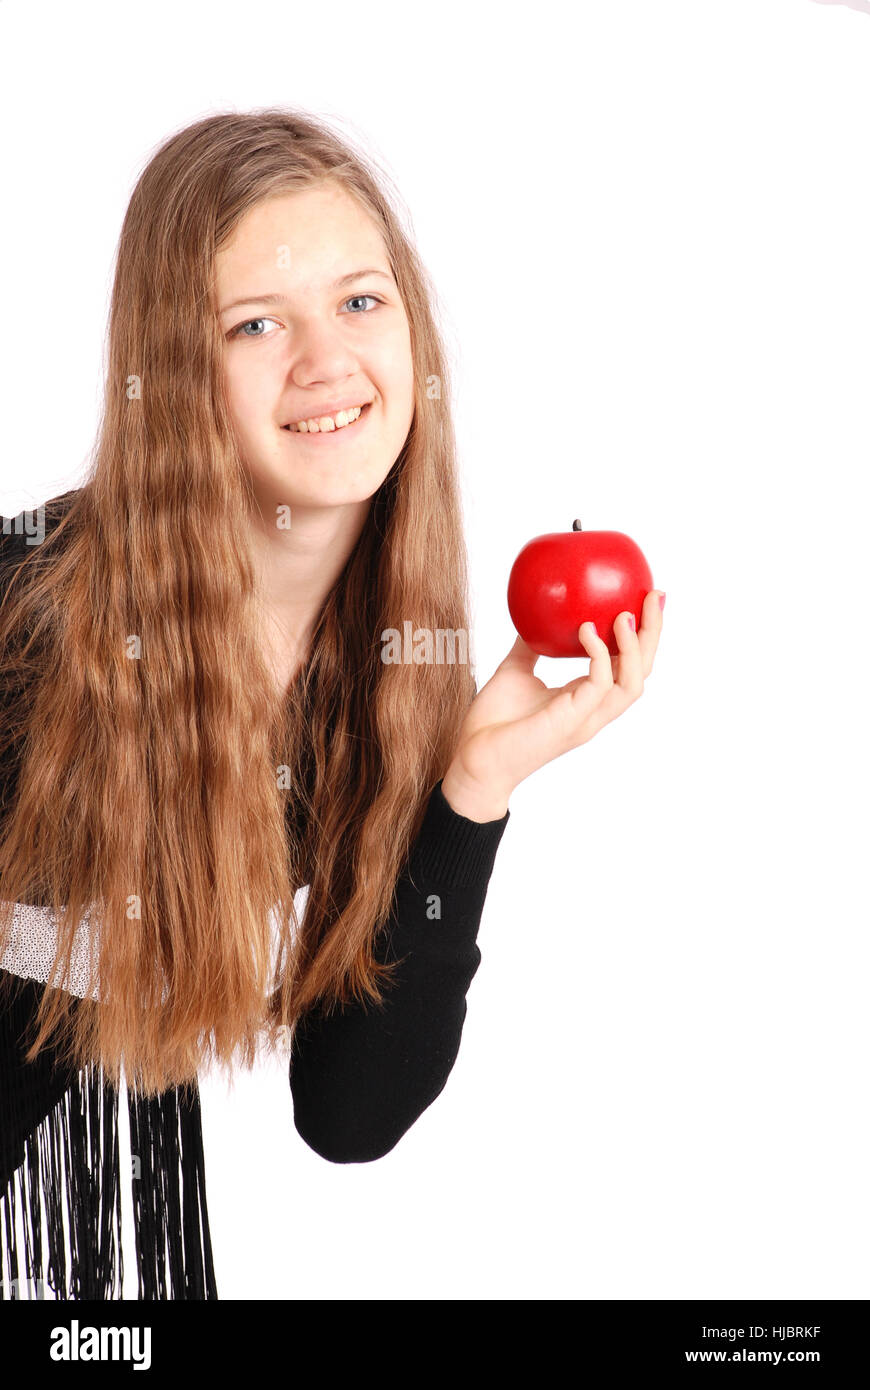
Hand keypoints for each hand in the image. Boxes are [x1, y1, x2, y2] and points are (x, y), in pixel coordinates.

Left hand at [444, 590, 664, 808]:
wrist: (474, 760)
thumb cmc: (493, 723)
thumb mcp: (515, 672)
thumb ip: (530, 646)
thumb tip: (535, 612)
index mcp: (586, 700)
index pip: (627, 666)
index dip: (642, 636)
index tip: (645, 600)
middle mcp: (594, 711)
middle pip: (641, 672)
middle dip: (653, 633)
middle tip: (654, 596)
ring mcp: (587, 719)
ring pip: (632, 682)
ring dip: (634, 646)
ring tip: (625, 614)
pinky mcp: (573, 722)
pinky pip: (599, 683)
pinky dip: (598, 654)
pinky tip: (586, 630)